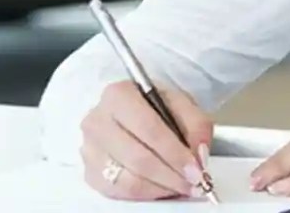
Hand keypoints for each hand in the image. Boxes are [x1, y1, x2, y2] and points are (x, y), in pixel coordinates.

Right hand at [79, 81, 214, 200]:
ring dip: (162, 187)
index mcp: (119, 95)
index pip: (148, 128)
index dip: (174, 153)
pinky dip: (148, 193)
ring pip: (130, 180)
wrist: (132, 113)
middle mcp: (98, 121)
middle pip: (138, 158)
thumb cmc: (155, 108)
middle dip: (172, 175)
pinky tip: (162, 186)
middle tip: (194, 182)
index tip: (195, 168)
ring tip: (181, 185)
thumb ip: (196, 125)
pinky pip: (121, 192)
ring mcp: (91, 149)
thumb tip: (198, 154)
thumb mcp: (181, 104)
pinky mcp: (91, 173)